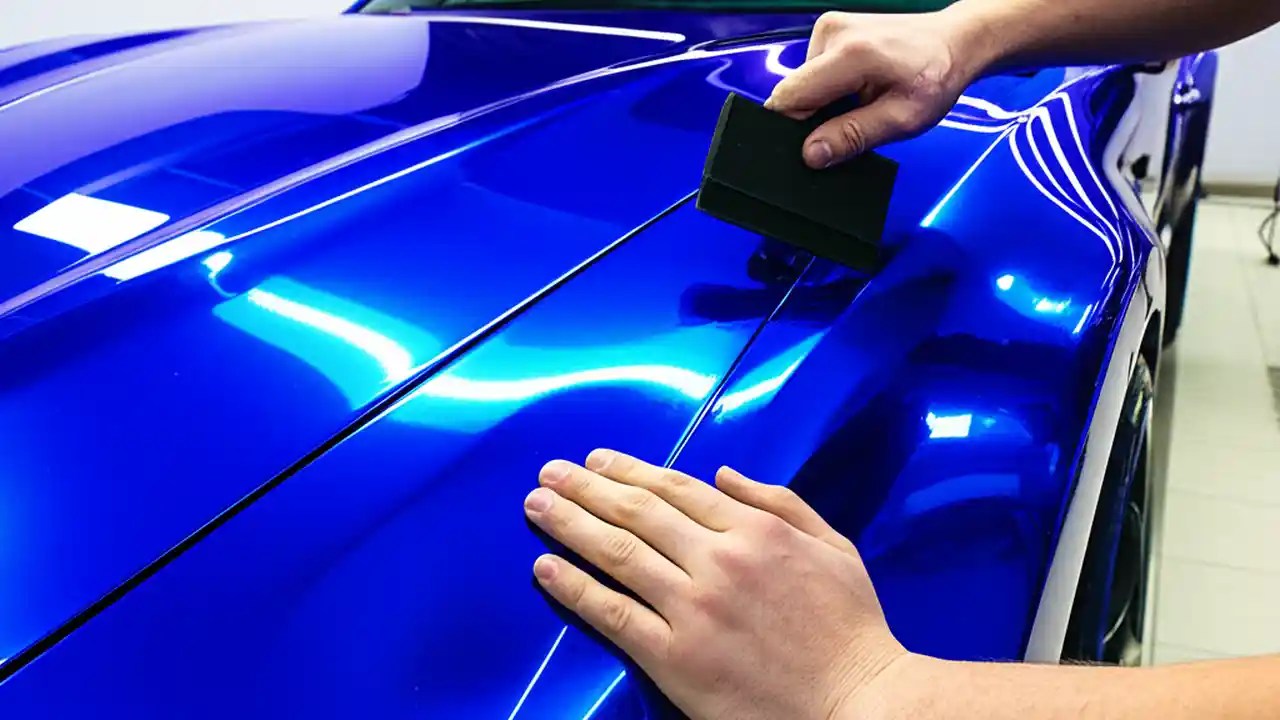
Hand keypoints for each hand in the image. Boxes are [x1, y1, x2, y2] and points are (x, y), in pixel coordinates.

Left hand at [523, 449, 910, 719]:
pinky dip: (576, 587)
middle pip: (637, 512)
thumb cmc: (851, 626)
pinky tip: (546, 568)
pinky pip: (615, 614)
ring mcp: (693, 608)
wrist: (860, 703)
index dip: (629, 470)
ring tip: (536, 506)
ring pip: (618, 553)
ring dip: (570, 524)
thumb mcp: (833, 546)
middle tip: (548, 472)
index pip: (676, 489)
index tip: (594, 460)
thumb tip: (723, 473)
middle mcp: (718, 559)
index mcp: (755, 530)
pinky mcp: (675, 656)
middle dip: (586, 487)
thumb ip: (779, 502)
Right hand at [765, 10, 987, 167]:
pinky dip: (829, 88)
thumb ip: (853, 136)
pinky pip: (813, 72)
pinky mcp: (829, 29)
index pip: (789, 97)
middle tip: (850, 124)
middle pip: (794, 91)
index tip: (815, 146)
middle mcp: (832, 33)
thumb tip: (811, 153)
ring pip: (802, 84)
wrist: (954, 42)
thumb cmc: (936, 77)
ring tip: (860, 103)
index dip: (794, 129)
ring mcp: (829, 27)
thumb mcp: (902, 119)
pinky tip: (857, 89)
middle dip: (813, 117)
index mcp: (850, 54)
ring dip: (823, 103)